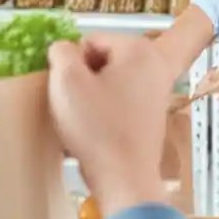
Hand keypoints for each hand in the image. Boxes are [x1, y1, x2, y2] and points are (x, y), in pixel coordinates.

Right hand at [48, 33, 174, 216]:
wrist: (125, 179)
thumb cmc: (97, 129)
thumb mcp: (65, 81)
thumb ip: (60, 52)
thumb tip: (64, 50)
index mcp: (138, 49)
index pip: (90, 40)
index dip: (72, 63)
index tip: (71, 89)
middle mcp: (155, 65)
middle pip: (103, 59)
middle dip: (84, 77)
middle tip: (77, 104)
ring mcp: (158, 91)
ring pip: (110, 81)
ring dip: (93, 96)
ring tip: (86, 120)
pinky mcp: (154, 115)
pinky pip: (120, 102)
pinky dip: (106, 112)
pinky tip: (97, 131)